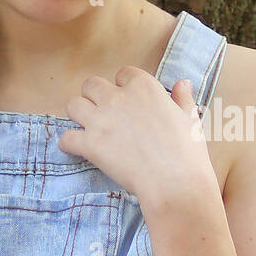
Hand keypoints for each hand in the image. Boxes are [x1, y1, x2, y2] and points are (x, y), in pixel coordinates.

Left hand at [56, 65, 216, 205]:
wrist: (174, 181)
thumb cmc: (187, 151)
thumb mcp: (189, 118)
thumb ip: (182, 98)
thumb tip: (182, 83)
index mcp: (144, 87)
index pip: (122, 74)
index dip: (123, 87)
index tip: (127, 102)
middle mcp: (118, 98)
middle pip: (91, 84)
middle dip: (94, 96)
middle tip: (102, 113)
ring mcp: (101, 120)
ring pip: (73, 105)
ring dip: (77, 115)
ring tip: (86, 127)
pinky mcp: (90, 144)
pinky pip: (65, 137)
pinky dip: (69, 144)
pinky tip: (78, 149)